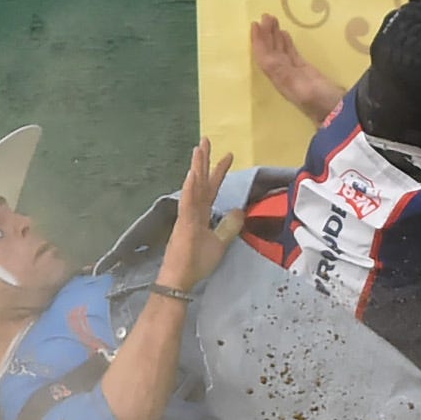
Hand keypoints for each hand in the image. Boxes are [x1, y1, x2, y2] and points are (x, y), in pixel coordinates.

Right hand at [159, 138, 245, 291]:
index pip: (211, 188)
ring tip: (199, 148)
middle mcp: (192, 211)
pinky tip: (192, 173)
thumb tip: (240, 210)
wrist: (180, 279)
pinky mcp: (184, 224)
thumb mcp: (220, 243)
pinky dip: (190, 188)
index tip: (228, 155)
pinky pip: (187, 203)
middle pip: (200, 181)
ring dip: (196, 167)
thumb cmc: (197, 263)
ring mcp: (186, 216)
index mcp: (200, 214)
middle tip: (206, 140)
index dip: (218, 172)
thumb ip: (229, 227)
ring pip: (193, 187)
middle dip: (204, 161)